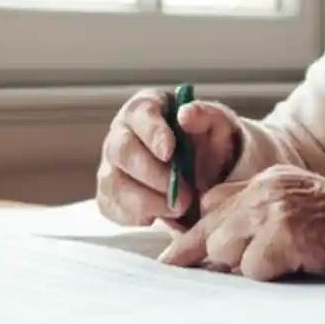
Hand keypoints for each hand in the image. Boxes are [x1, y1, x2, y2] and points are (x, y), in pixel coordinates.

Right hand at [96, 88, 242, 226]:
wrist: (203, 170)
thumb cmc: (204, 141)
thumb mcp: (215, 124)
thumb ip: (206, 116)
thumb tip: (186, 114)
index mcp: (145, 108)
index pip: (140, 115)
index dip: (152, 133)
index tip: (170, 152)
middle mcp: (121, 134)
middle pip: (122, 151)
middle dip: (153, 175)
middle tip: (183, 193)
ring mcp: (111, 165)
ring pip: (113, 184)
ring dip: (146, 201)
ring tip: (179, 208)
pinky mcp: (109, 194)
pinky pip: (112, 207)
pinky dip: (137, 215)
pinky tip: (162, 214)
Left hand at [157, 165, 324, 280]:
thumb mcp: (292, 198)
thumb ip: (257, 208)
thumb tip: (216, 242)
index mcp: (265, 179)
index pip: (212, 203)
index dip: (194, 233)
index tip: (173, 260)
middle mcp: (264, 189)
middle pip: (212, 230)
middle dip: (219, 255)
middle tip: (226, 268)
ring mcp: (273, 210)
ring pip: (225, 249)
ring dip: (247, 263)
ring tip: (280, 257)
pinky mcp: (283, 233)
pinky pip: (252, 267)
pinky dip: (269, 273)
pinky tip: (294, 262)